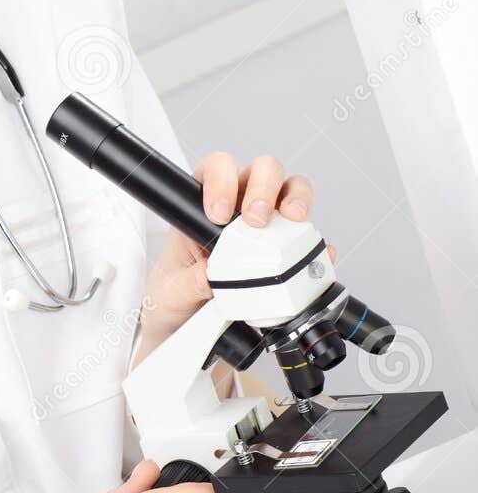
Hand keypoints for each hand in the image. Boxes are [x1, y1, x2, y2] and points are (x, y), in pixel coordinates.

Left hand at [137, 150, 336, 353]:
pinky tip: (319, 255)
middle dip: (263, 187)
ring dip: (297, 199)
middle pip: (263, 170)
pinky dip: (319, 244)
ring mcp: (268, 223)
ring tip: (293, 220)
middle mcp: (239, 204)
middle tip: (255, 220)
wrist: (190, 324)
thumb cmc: (176, 293)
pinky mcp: (289, 248)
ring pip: (292, 190)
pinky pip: (312, 237)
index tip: (218, 214)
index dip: (220, 180)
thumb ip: (186, 282)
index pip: (216, 168)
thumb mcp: (171, 291)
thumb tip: (208, 276)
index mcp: (203, 204)